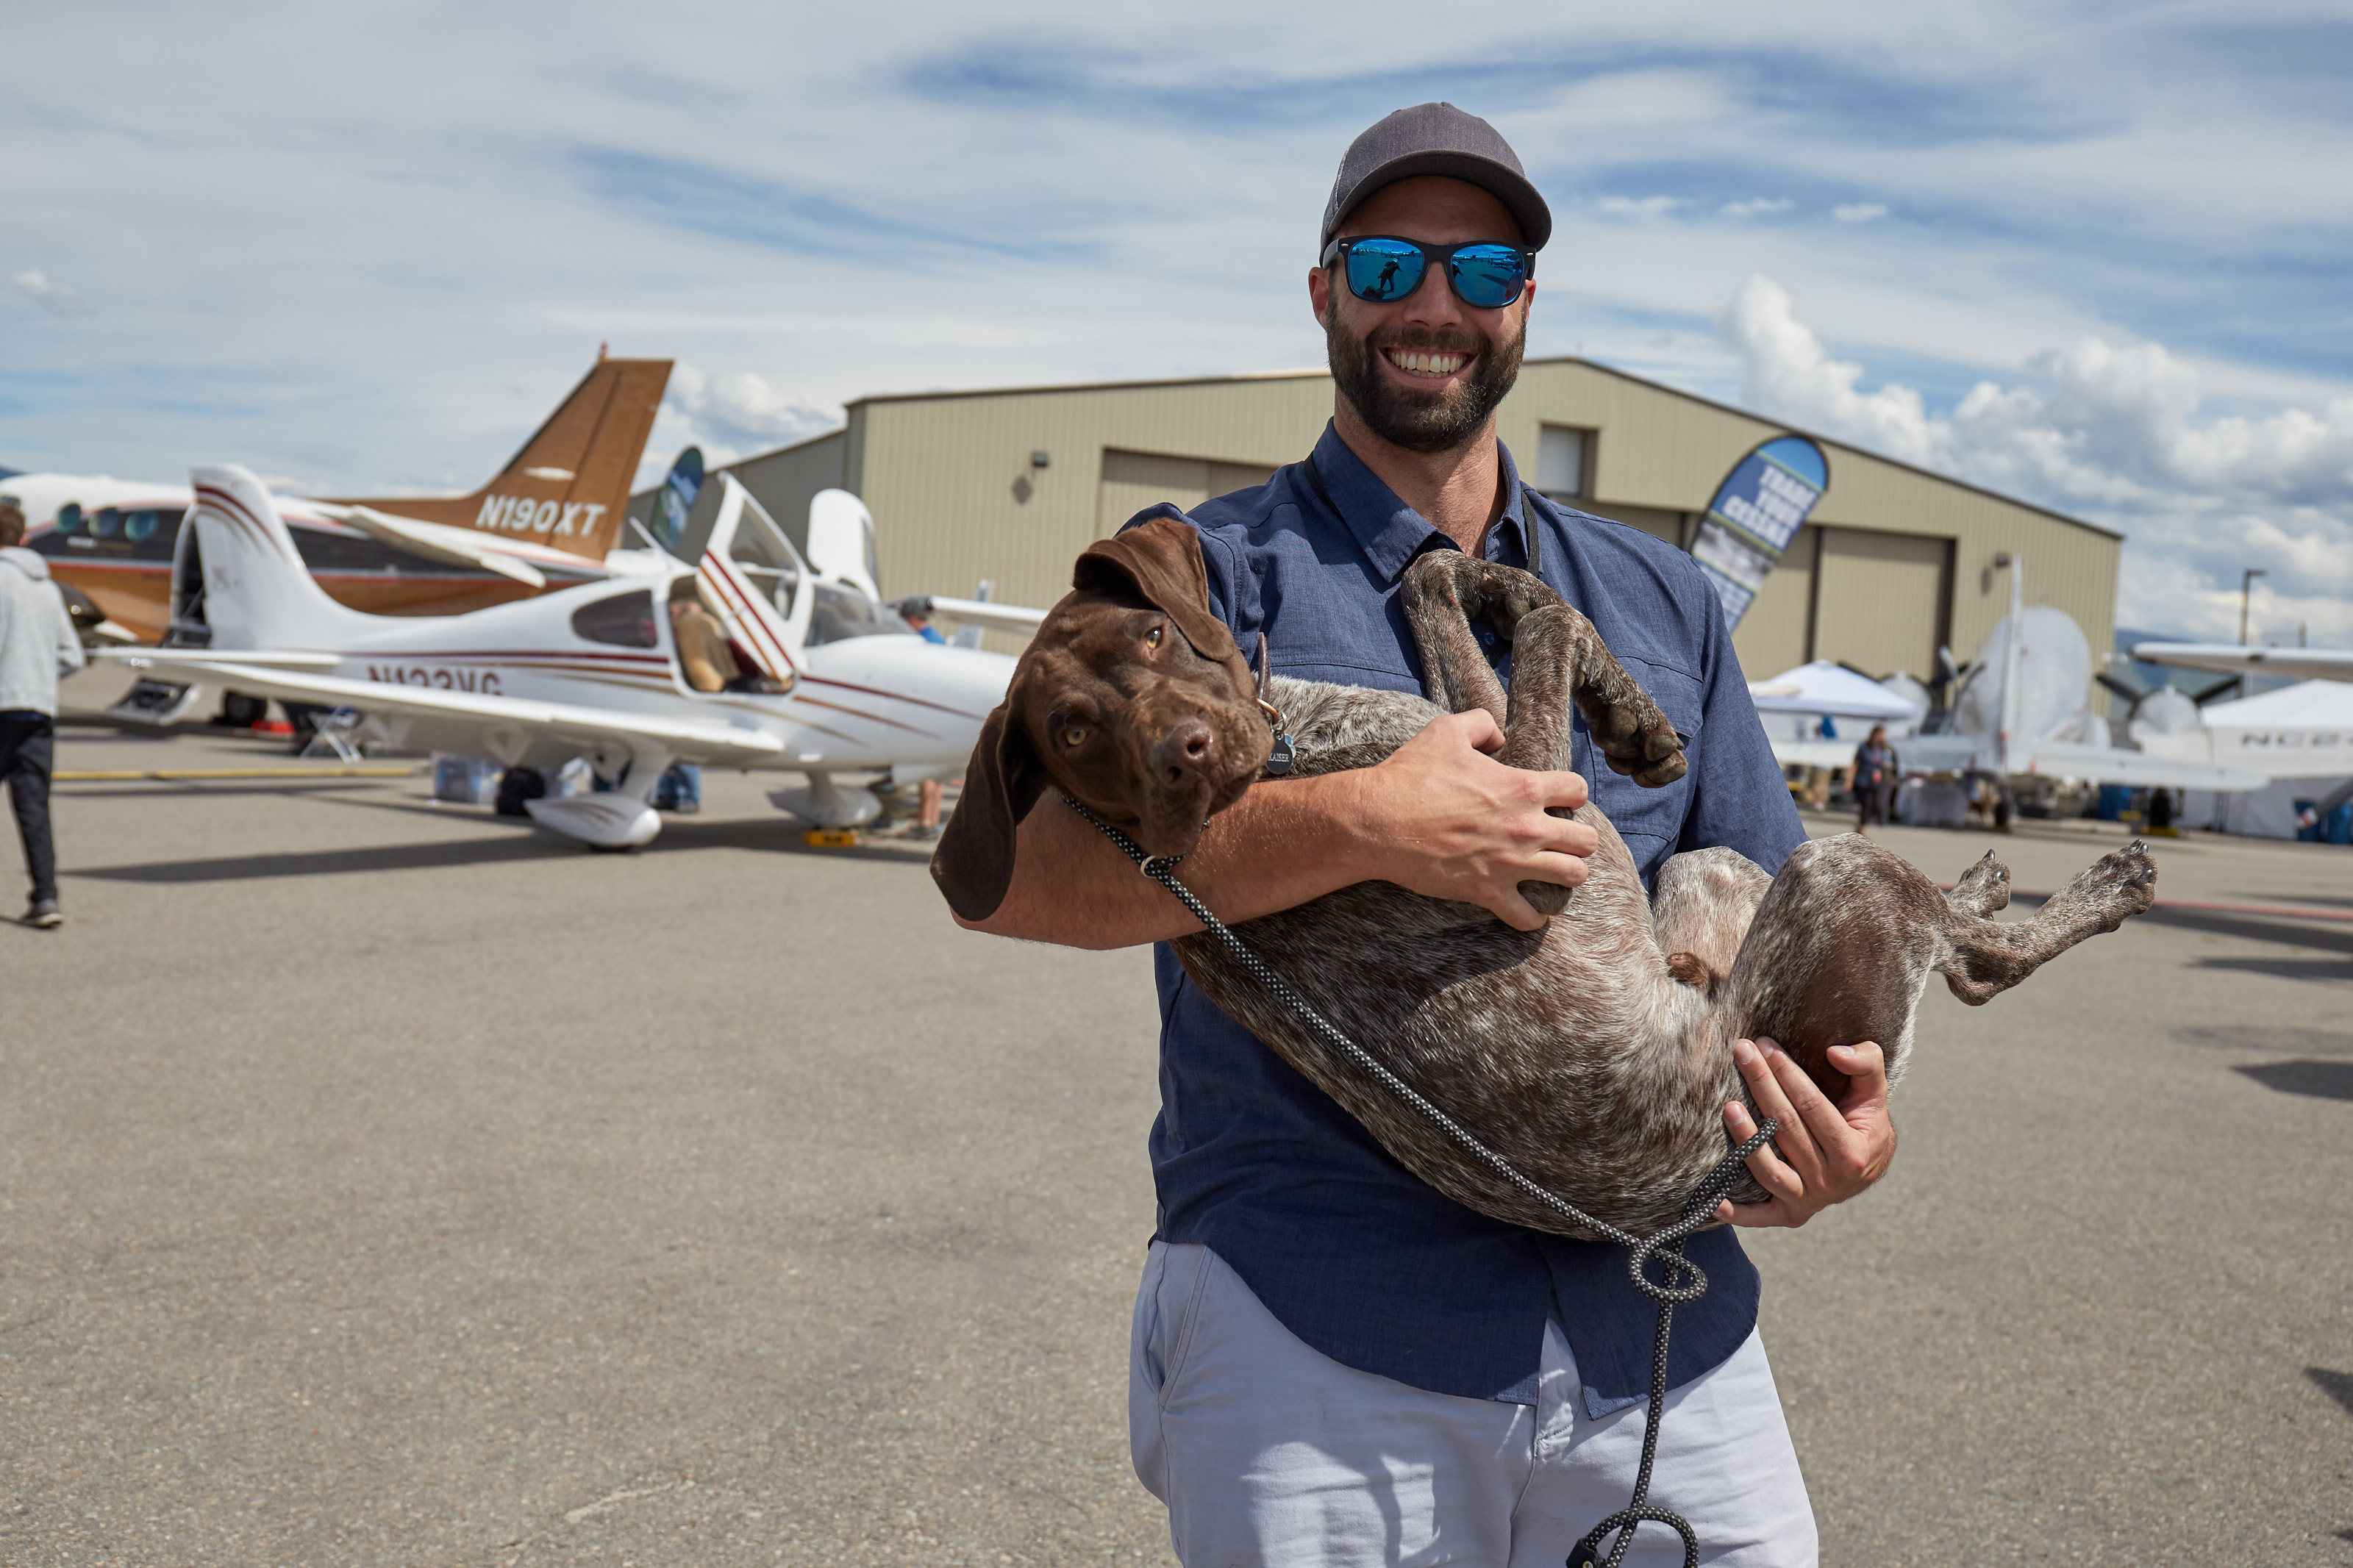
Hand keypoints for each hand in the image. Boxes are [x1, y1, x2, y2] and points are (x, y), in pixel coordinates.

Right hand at [1344, 709, 1597, 930]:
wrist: (1377, 821)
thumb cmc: (1410, 775)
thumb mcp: (1445, 731)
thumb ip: (1482, 724)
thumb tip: (1499, 735)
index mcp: (1523, 787)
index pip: (1578, 791)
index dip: (1570, 794)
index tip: (1555, 800)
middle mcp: (1526, 827)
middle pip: (1587, 840)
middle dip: (1578, 838)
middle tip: (1558, 839)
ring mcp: (1510, 863)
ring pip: (1572, 876)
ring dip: (1565, 874)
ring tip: (1551, 872)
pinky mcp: (1488, 892)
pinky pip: (1528, 917)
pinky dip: (1531, 917)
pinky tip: (1526, 909)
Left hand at [1714, 1037, 1894, 1227]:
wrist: (1868, 1167)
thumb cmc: (1865, 1122)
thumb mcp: (1875, 1092)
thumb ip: (1866, 1064)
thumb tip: (1835, 1052)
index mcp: (1853, 1152)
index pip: (1812, 1106)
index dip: (1788, 1074)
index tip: (1766, 1046)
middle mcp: (1830, 1181)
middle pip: (1786, 1129)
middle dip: (1762, 1086)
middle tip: (1742, 1052)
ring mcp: (1808, 1201)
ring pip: (1769, 1171)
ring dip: (1746, 1139)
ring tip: (1728, 1107)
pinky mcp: (1790, 1215)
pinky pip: (1760, 1217)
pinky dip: (1737, 1213)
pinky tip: (1712, 1200)